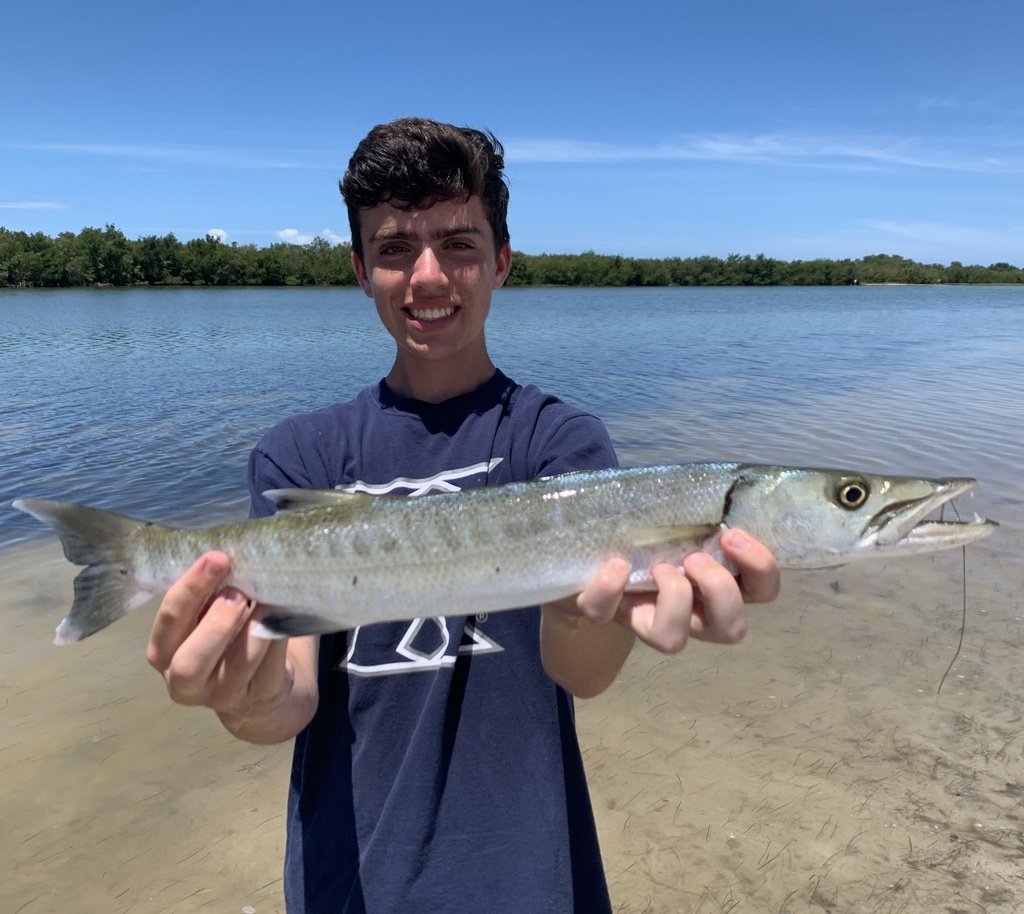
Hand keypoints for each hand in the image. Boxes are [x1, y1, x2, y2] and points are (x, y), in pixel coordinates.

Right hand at [146, 552, 293, 719]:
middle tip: (238, 593)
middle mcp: (184, 680)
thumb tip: (232, 554)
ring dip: (255, 627)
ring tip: (266, 600)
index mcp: (164, 651)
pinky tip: (283, 616)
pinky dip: (277, 637)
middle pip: (191, 659)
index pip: (169, 619)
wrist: (259, 686)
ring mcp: (221, 696)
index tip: (217, 558)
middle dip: (216, 622)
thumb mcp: (207, 616)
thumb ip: (210, 594)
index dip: (192, 587)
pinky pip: (269, 666)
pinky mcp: (257, 697)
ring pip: (238, 664)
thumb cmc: (228, 636)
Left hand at [573, 529, 779, 653]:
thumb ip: (701, 514)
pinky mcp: (605, 613)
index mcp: (718, 588)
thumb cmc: (655, 534)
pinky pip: (603, 614)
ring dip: (674, 599)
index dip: (759, 568)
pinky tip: (616, 564)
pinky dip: (609, 589)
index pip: (762, 591)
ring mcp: (647, 620)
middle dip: (720, 589)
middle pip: (732, 629)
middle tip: (695, 556)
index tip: (732, 534)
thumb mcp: (683, 521)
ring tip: (661, 567)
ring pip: (673, 640)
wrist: (596, 551)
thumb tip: (716, 487)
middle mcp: (691, 615)